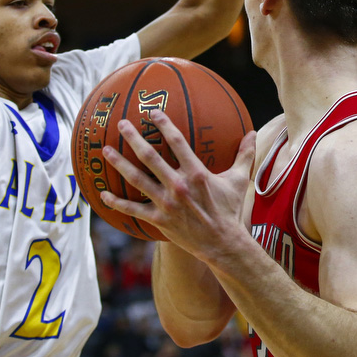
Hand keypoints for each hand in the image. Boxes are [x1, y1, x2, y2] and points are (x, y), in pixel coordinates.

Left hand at [100, 109, 256, 262]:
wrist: (223, 244)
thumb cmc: (230, 210)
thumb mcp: (239, 180)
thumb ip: (244, 154)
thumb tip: (253, 132)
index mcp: (196, 173)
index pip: (177, 142)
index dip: (164, 125)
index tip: (152, 112)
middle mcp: (178, 185)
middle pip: (150, 157)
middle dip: (133, 139)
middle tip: (121, 124)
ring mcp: (166, 203)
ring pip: (137, 180)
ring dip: (119, 164)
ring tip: (105, 150)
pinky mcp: (159, 220)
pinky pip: (133, 209)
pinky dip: (117, 202)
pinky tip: (103, 194)